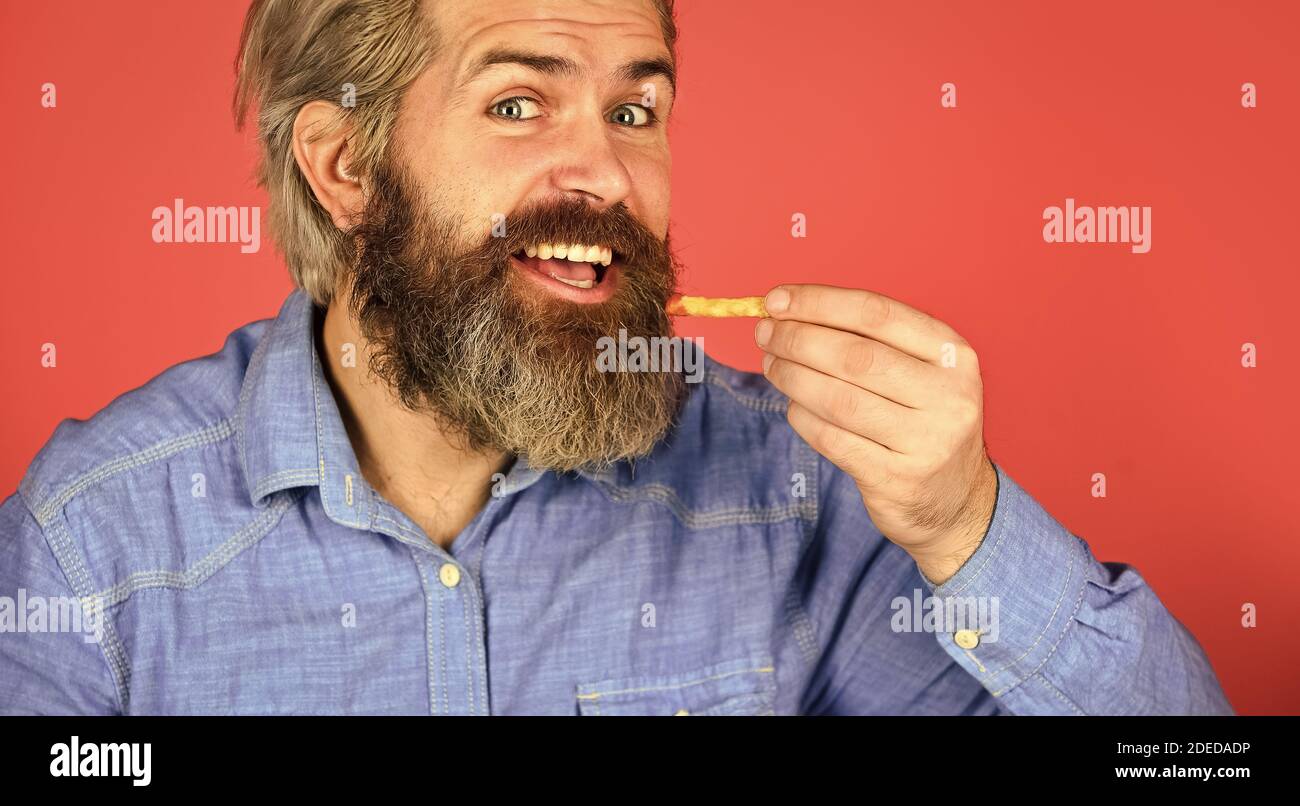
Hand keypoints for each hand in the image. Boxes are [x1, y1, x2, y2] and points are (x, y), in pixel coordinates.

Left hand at [755, 283, 997, 584]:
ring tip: (772, 365)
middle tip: (764, 334)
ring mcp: (926, 441)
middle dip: (797, 339)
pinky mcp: (897, 480)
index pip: (876, 314)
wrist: (956, 500)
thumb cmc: (921, 420)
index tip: (776, 299)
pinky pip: (832, 439)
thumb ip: (867, 339)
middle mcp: (948, 395)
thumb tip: (789, 310)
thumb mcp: (918, 372)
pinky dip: (802, 417)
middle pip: (854, 355)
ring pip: (838, 399)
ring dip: (792, 376)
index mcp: (952, 354)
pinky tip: (793, 406)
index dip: (819, 303)